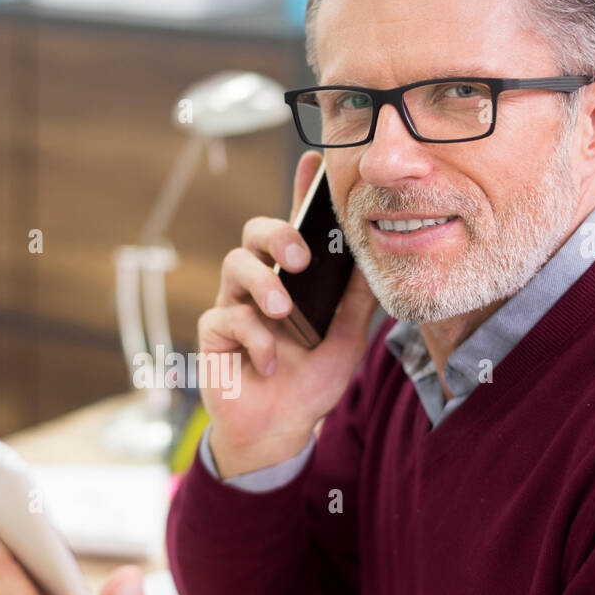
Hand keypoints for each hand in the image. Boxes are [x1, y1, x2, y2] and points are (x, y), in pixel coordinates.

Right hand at [197, 150, 378, 476]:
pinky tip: (271, 365)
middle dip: (277, 234)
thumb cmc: (311, 380)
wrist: (281, 431)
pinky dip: (255, 340)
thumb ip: (360, 299)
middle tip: (300, 259)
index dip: (300, 191)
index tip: (314, 162)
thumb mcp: (348, 338)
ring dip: (262, 285)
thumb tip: (380, 254)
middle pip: (254, 231)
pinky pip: (227, 319)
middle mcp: (259, 283)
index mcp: (293, 278)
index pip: (296, 225)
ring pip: (234, 265)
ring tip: (284, 312)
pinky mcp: (214, 335)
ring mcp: (233, 306)